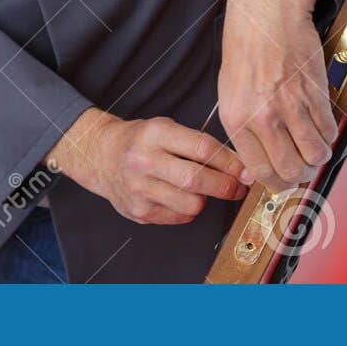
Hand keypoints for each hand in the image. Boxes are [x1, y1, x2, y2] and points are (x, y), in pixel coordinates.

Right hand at [46, 107, 246, 224]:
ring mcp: (139, 189)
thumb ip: (197, 144)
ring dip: (204, 199)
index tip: (245, 170)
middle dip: (226, 186)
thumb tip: (238, 165)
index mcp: (155, 133)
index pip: (202, 149)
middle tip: (238, 187)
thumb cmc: (141, 140)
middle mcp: (144, 160)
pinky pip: (178, 218)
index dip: (230, 162)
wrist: (100, 156)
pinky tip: (179, 197)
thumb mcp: (166, 127)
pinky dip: (186, 210)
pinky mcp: (138, 212)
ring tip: (199, 189)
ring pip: (191, 204)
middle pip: (197, 180)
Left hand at [217, 0, 336, 190]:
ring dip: (319, 157)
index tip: (282, 180)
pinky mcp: (314, 92)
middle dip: (301, 176)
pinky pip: (329, 129)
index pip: (261, 172)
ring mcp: (290, 105)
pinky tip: (321, 126)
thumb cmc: (246, 47)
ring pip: (316, 154)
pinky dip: (329, 134)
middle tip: (303, 168)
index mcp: (237, 118)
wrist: (265, 12)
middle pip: (292, 171)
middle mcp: (263, 116)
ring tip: (315, 148)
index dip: (276, 183)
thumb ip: (242, 129)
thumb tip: (255, 163)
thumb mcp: (229, 93)